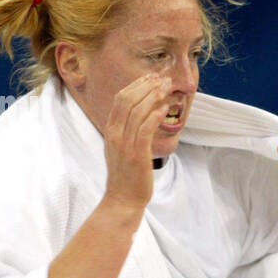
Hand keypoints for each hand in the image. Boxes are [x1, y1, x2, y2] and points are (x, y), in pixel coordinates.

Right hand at [101, 73, 173, 212]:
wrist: (122, 200)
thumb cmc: (126, 176)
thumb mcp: (122, 148)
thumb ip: (128, 131)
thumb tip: (144, 115)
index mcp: (111, 130)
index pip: (121, 99)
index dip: (137, 85)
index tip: (152, 77)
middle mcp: (115, 134)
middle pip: (127, 100)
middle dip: (146, 86)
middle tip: (163, 78)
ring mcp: (124, 144)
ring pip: (136, 112)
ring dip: (153, 97)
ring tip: (167, 88)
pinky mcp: (136, 155)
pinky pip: (144, 130)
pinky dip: (154, 117)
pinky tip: (164, 109)